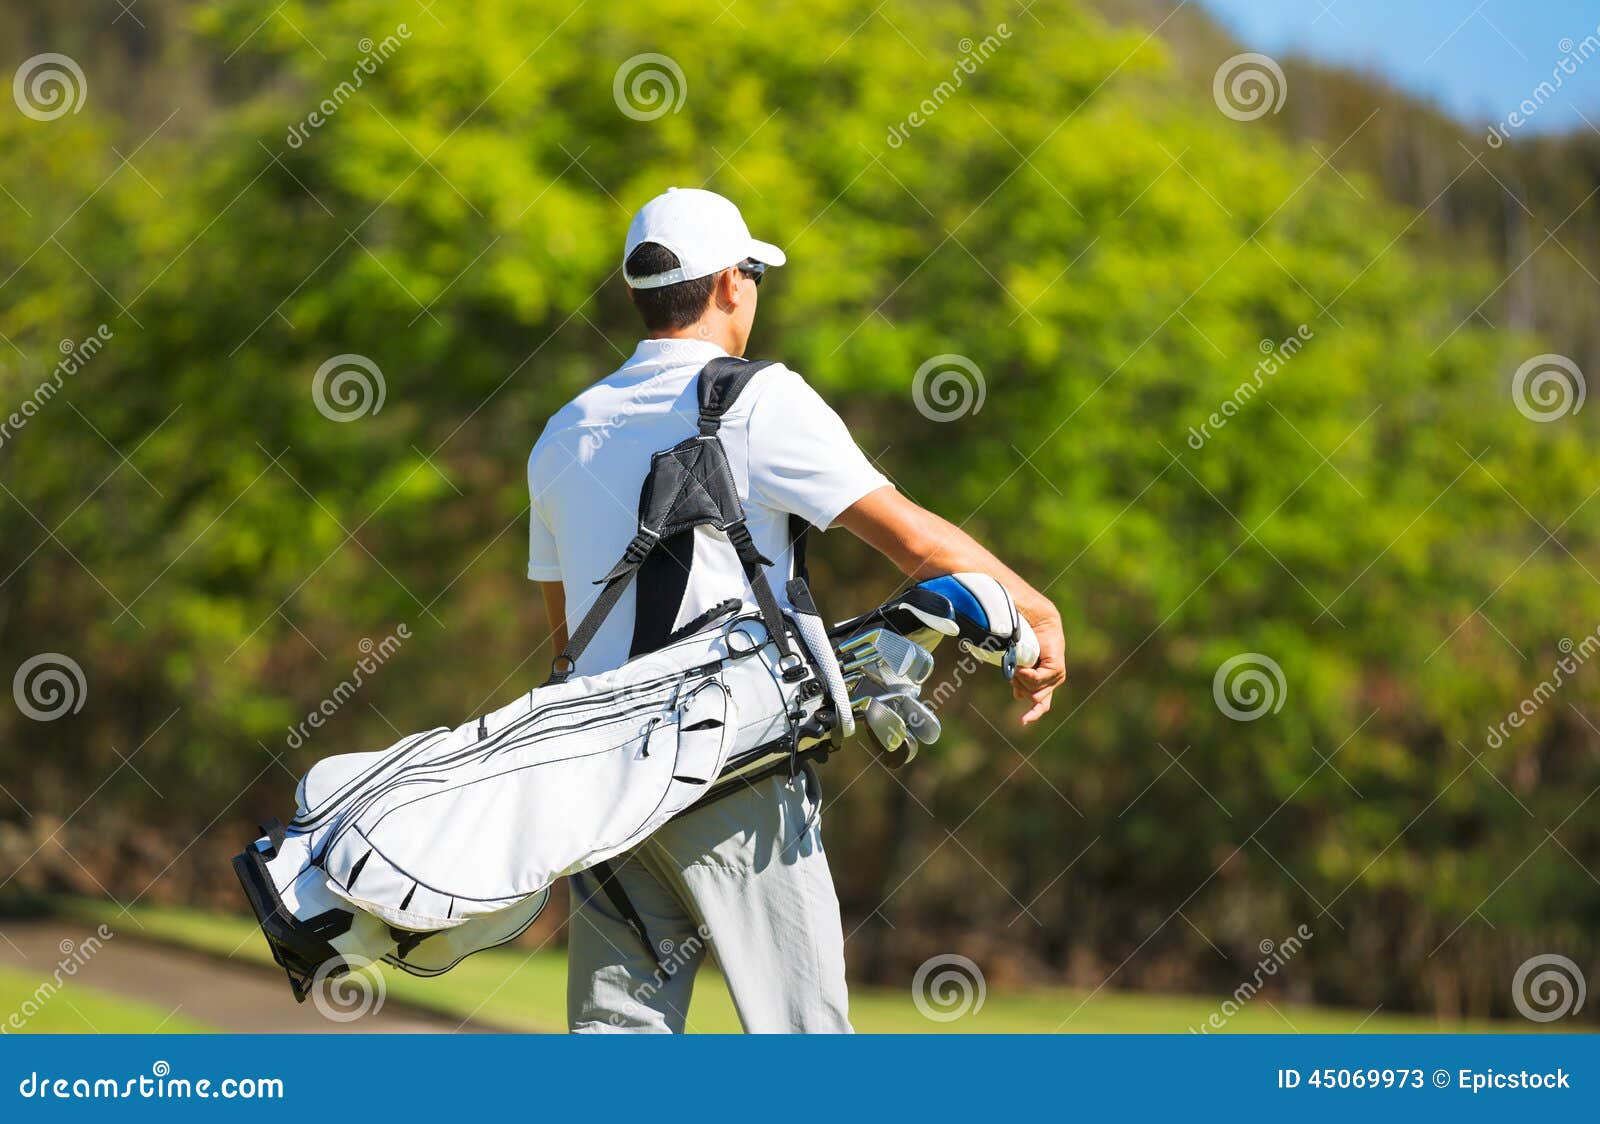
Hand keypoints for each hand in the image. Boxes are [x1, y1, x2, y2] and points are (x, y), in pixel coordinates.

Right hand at [1011, 605, 1064, 725]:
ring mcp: (1056, 677)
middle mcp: (1052, 682)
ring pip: (1032, 690)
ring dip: (1021, 678)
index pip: (1042, 705)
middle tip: (1015, 668)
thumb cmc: (1027, 640)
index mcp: (1044, 683)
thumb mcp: (1020, 665)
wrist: (1037, 620)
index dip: (1033, 714)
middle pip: (1030, 696)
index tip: (1023, 723)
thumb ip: (1021, 681)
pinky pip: (1037, 680)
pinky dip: (1026, 674)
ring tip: (1019, 662)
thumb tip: (1019, 696)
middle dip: (1018, 684)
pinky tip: (1022, 666)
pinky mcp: (1057, 670)